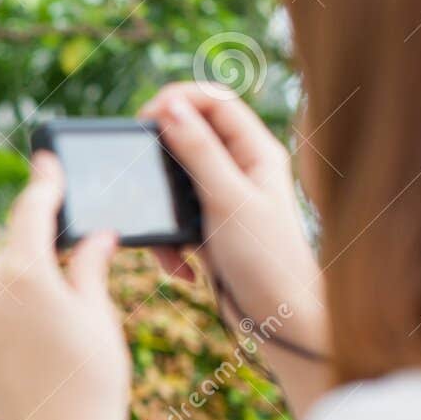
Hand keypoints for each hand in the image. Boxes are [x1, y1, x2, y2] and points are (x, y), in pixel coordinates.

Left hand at [0, 152, 128, 419]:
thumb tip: (96, 236)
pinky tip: (39, 329)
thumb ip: (90, 265)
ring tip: (62, 307)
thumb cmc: (91, 380)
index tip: (49, 161)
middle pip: (16, 245)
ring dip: (26, 277)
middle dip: (42, 244)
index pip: (32, 208)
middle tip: (76, 248)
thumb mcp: (98, 313)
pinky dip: (10, 304)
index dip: (45, 182)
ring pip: (0, 276)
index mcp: (24, 270)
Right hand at [140, 83, 327, 353]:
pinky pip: (176, 225)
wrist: (281, 318)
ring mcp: (224, 201)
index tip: (145, 120)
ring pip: (175, 187)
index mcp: (256, 151)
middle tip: (140, 177)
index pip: (214, 100)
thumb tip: (169, 107)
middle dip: (161, 164)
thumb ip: (198, 151)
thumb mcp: (227, 200)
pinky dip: (171, 248)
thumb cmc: (267, 259)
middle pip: (188, 141)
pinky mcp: (210, 232)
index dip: (178, 101)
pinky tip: (185, 271)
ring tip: (171, 249)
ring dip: (164, 216)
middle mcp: (241, 169)